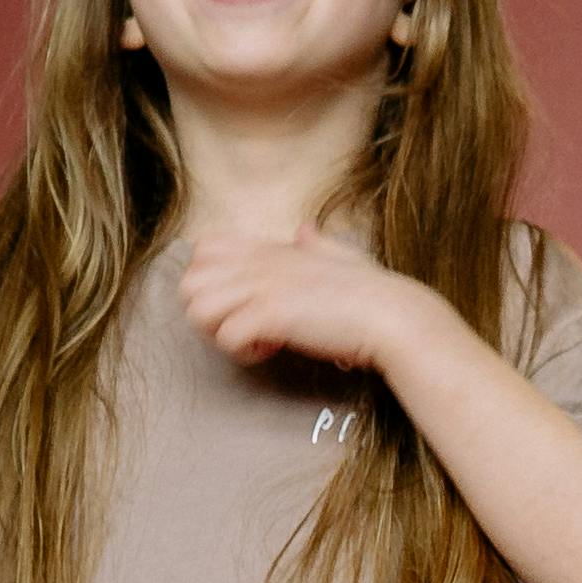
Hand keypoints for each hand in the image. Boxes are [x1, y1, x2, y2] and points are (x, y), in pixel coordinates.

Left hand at [178, 228, 433, 373]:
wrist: (392, 317)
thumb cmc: (373, 293)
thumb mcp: (341, 256)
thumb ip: (318, 244)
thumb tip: (307, 231)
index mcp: (270, 249)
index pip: (203, 251)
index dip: (212, 282)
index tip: (242, 303)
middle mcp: (259, 264)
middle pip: (189, 283)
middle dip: (207, 312)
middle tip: (240, 327)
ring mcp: (263, 288)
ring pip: (197, 309)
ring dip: (219, 332)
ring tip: (253, 341)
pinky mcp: (270, 316)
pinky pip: (226, 337)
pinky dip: (242, 352)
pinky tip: (270, 351)